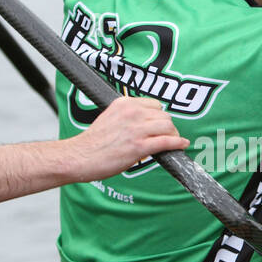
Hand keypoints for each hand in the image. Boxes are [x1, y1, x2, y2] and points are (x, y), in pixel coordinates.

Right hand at [66, 97, 188, 181]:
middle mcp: (131, 113)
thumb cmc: (93, 143)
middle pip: (164, 115)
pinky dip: (177, 143)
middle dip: (168, 126)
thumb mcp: (110, 118)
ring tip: (173, 142)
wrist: (79, 157)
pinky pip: (167, 141)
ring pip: (168, 126)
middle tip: (167, 136)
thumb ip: (127, 117)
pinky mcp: (139, 146)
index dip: (159, 116)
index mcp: (124, 104)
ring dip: (173, 135)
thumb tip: (145, 125)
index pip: (154, 104)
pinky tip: (182, 145)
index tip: (159, 125)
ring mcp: (136, 129)